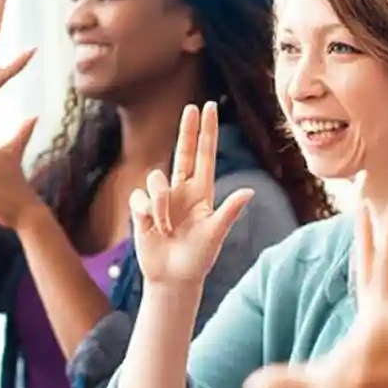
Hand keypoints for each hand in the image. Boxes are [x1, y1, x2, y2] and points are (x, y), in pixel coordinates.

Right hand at [130, 102, 254, 288]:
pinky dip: (145, 213)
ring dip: (160, 205)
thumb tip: (249, 191)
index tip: (209, 108)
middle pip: (182, 151)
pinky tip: (151, 229)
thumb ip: (229, 212)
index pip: (205, 155)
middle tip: (192, 108)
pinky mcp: (142, 209)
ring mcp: (161, 199)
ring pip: (156, 180)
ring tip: (167, 229)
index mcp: (202, 192)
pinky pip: (139, 197)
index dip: (206, 132)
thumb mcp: (215, 235)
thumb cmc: (198, 259)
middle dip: (186, 130)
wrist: (173, 279)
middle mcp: (182, 190)